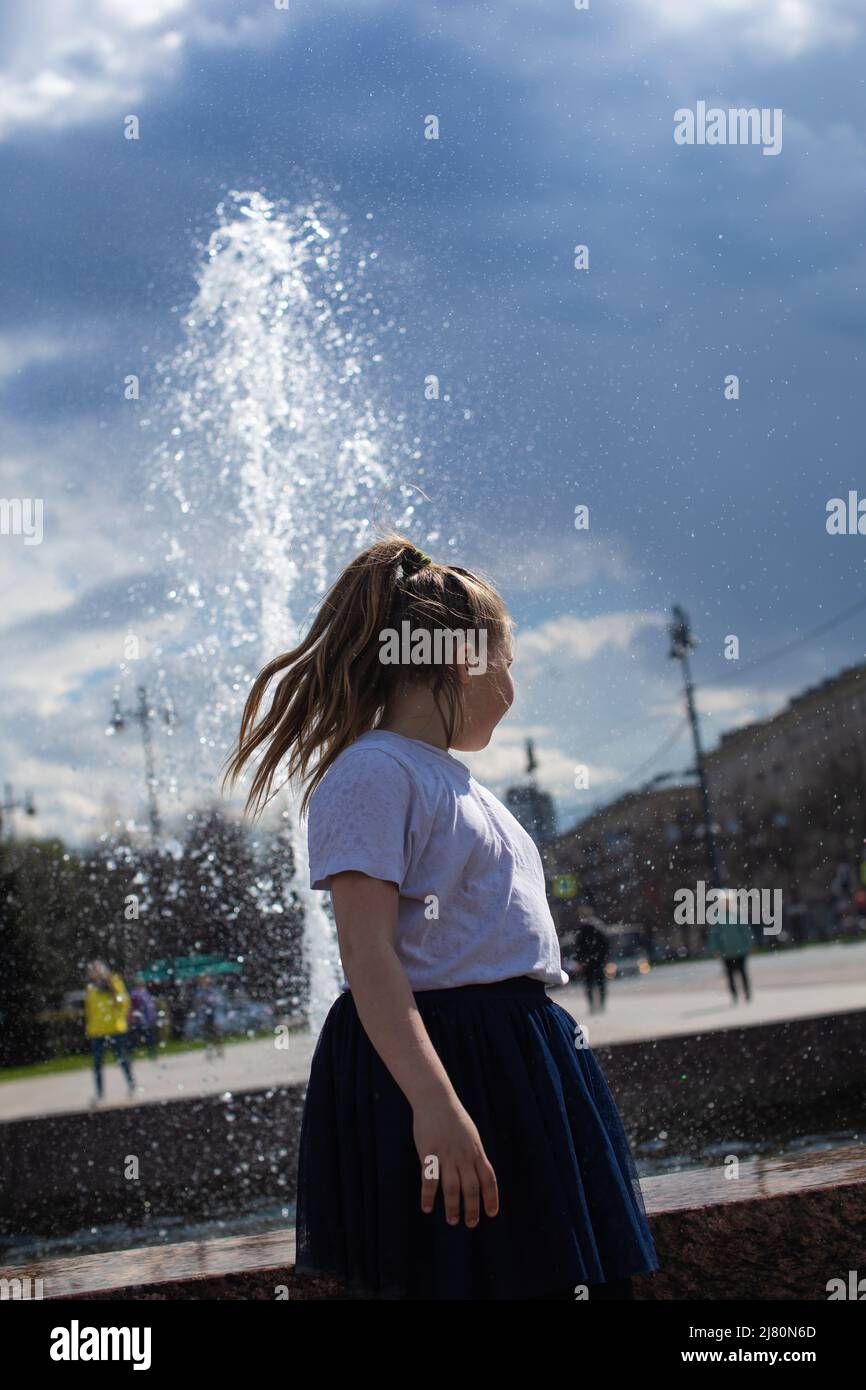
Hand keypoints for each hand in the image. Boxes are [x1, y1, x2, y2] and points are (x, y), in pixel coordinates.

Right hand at [413, 1096, 498, 1227]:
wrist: (436, 1100)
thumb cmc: (454, 1118)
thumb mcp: (471, 1136)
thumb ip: (475, 1155)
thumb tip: (480, 1174)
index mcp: (476, 1151)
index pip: (488, 1179)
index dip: (491, 1197)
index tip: (491, 1213)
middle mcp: (464, 1156)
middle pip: (472, 1187)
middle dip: (473, 1208)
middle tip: (471, 1224)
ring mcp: (446, 1155)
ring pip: (452, 1187)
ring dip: (453, 1206)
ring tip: (453, 1221)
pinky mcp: (429, 1154)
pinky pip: (429, 1180)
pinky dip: (428, 1196)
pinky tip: (427, 1208)